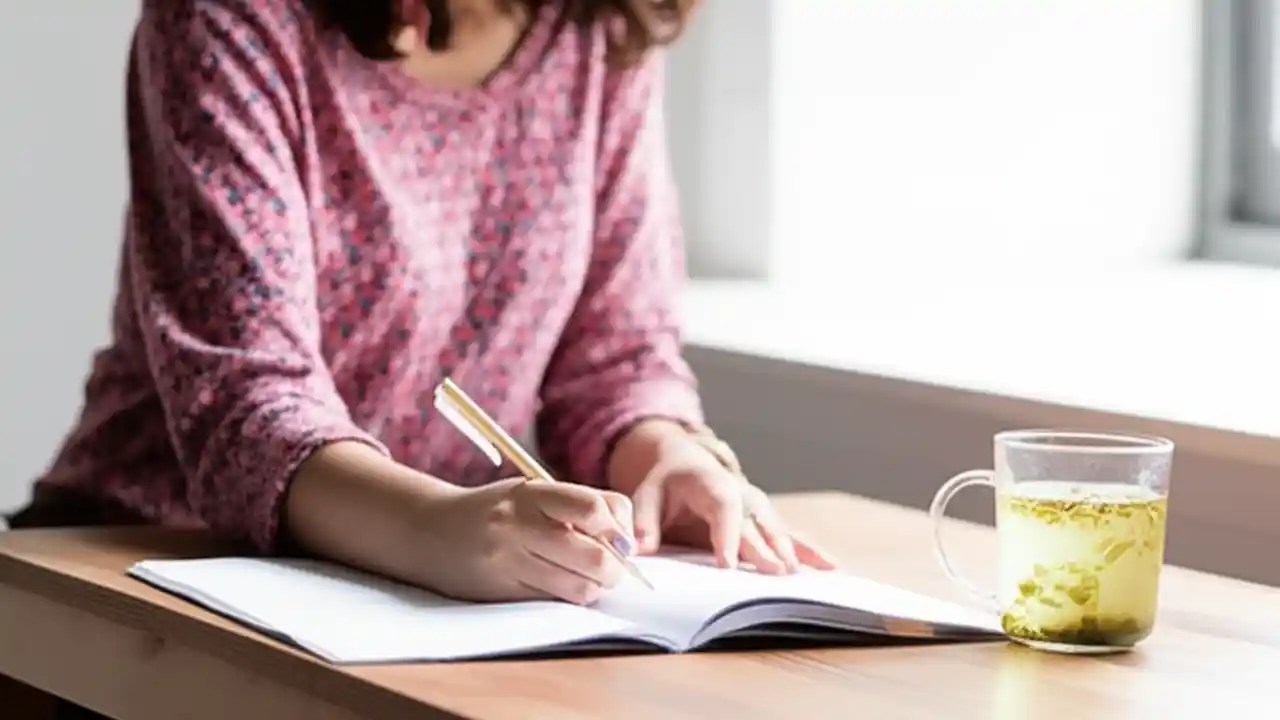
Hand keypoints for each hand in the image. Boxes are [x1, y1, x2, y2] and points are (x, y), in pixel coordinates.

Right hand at [419, 477, 636, 604]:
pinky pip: (553, 601)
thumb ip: (580, 506)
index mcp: (531, 494)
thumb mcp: (533, 492)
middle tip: (612, 568)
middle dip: (615, 568)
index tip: (621, 539)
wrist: (429, 531)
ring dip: (594, 588)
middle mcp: (518, 527)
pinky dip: (568, 597)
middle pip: (594, 556)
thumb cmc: (496, 510)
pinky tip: (561, 585)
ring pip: (578, 587)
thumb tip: (627, 542)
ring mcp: (508, 562)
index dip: (618, 528)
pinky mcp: (501, 593)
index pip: (592, 508)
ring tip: (586, 578)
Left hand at [628, 433, 838, 573]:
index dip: (726, 535)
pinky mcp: (765, 521)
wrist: (685, 463)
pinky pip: (791, 537)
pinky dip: (810, 552)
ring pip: (776, 531)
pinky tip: (832, 568)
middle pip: (755, 525)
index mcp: (712, 483)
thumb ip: (644, 521)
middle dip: (764, 550)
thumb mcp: (646, 494)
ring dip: (789, 552)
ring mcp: (758, 507)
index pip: (722, 508)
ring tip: (797, 575)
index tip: (727, 563)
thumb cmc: (664, 483)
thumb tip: (639, 548)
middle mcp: (742, 494)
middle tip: (776, 574)